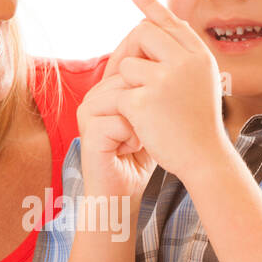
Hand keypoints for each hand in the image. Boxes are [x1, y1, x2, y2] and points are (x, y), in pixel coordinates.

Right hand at [76, 69, 156, 201]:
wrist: (121, 194)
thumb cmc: (139, 158)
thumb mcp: (151, 118)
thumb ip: (155, 92)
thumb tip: (175, 66)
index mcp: (105, 90)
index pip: (136, 71)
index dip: (153, 96)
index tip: (153, 121)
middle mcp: (92, 97)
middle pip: (131, 83)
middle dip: (148, 110)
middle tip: (144, 135)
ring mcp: (87, 114)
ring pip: (127, 100)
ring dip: (142, 124)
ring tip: (136, 142)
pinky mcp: (88, 133)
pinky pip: (121, 123)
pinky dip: (134, 139)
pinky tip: (129, 151)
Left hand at [107, 0, 230, 177]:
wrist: (205, 160)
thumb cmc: (200, 128)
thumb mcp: (200, 85)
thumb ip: (183, 59)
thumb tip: (158, 29)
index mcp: (199, 56)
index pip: (170, 22)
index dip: (150, 4)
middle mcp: (185, 61)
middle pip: (143, 34)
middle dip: (131, 52)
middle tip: (127, 76)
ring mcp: (164, 79)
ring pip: (128, 64)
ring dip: (128, 86)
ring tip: (145, 110)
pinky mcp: (144, 100)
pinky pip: (120, 92)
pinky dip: (124, 108)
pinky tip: (138, 125)